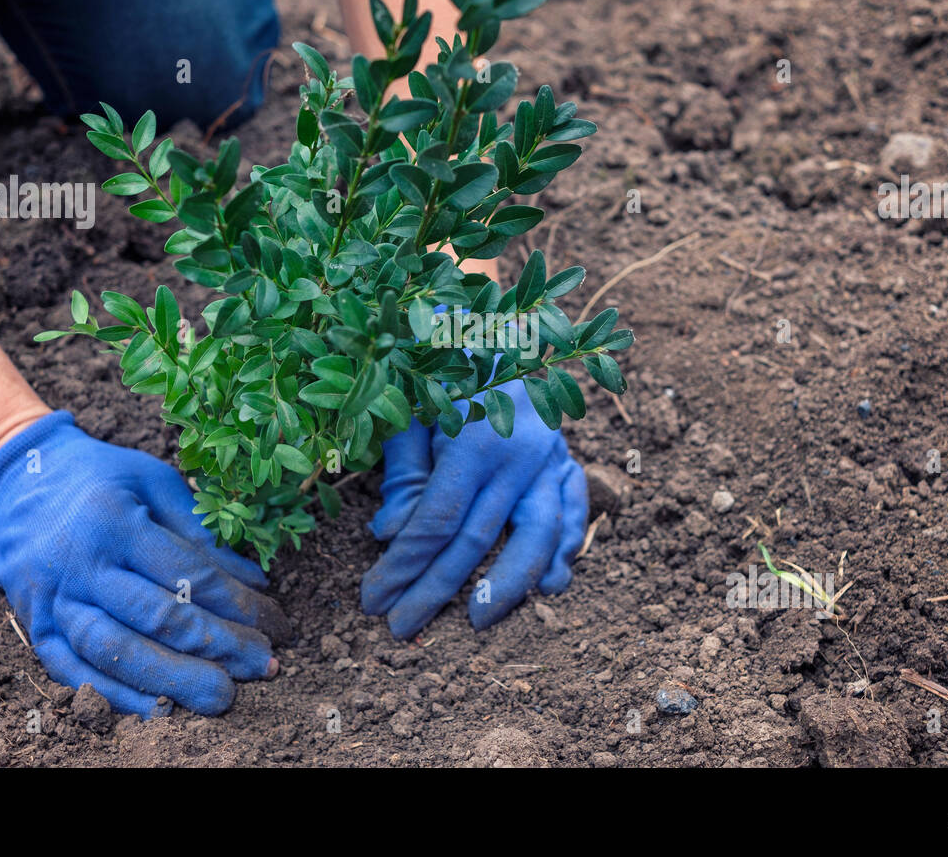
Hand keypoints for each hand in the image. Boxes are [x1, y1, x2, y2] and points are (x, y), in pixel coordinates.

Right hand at [0, 411, 278, 716]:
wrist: (19, 479)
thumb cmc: (100, 478)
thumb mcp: (154, 481)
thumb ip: (201, 532)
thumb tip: (254, 582)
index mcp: (114, 520)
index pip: (189, 575)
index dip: (240, 605)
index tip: (277, 625)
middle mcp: (80, 564)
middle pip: (156, 618)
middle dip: (218, 648)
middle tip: (263, 666)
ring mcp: (52, 599)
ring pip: (114, 652)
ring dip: (173, 680)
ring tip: (221, 697)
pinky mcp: (34, 625)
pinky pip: (72, 671)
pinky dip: (117, 696)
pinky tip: (161, 709)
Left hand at [361, 376, 587, 638]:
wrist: (492, 322)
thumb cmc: (438, 363)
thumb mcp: (408, 407)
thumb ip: (403, 471)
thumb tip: (390, 534)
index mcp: (473, 439)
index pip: (436, 521)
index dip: (402, 566)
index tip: (374, 599)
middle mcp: (518, 454)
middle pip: (476, 540)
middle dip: (435, 589)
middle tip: (402, 627)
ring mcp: (548, 457)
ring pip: (537, 534)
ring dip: (508, 583)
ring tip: (479, 620)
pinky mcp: (565, 457)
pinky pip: (573, 508)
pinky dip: (566, 547)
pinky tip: (552, 584)